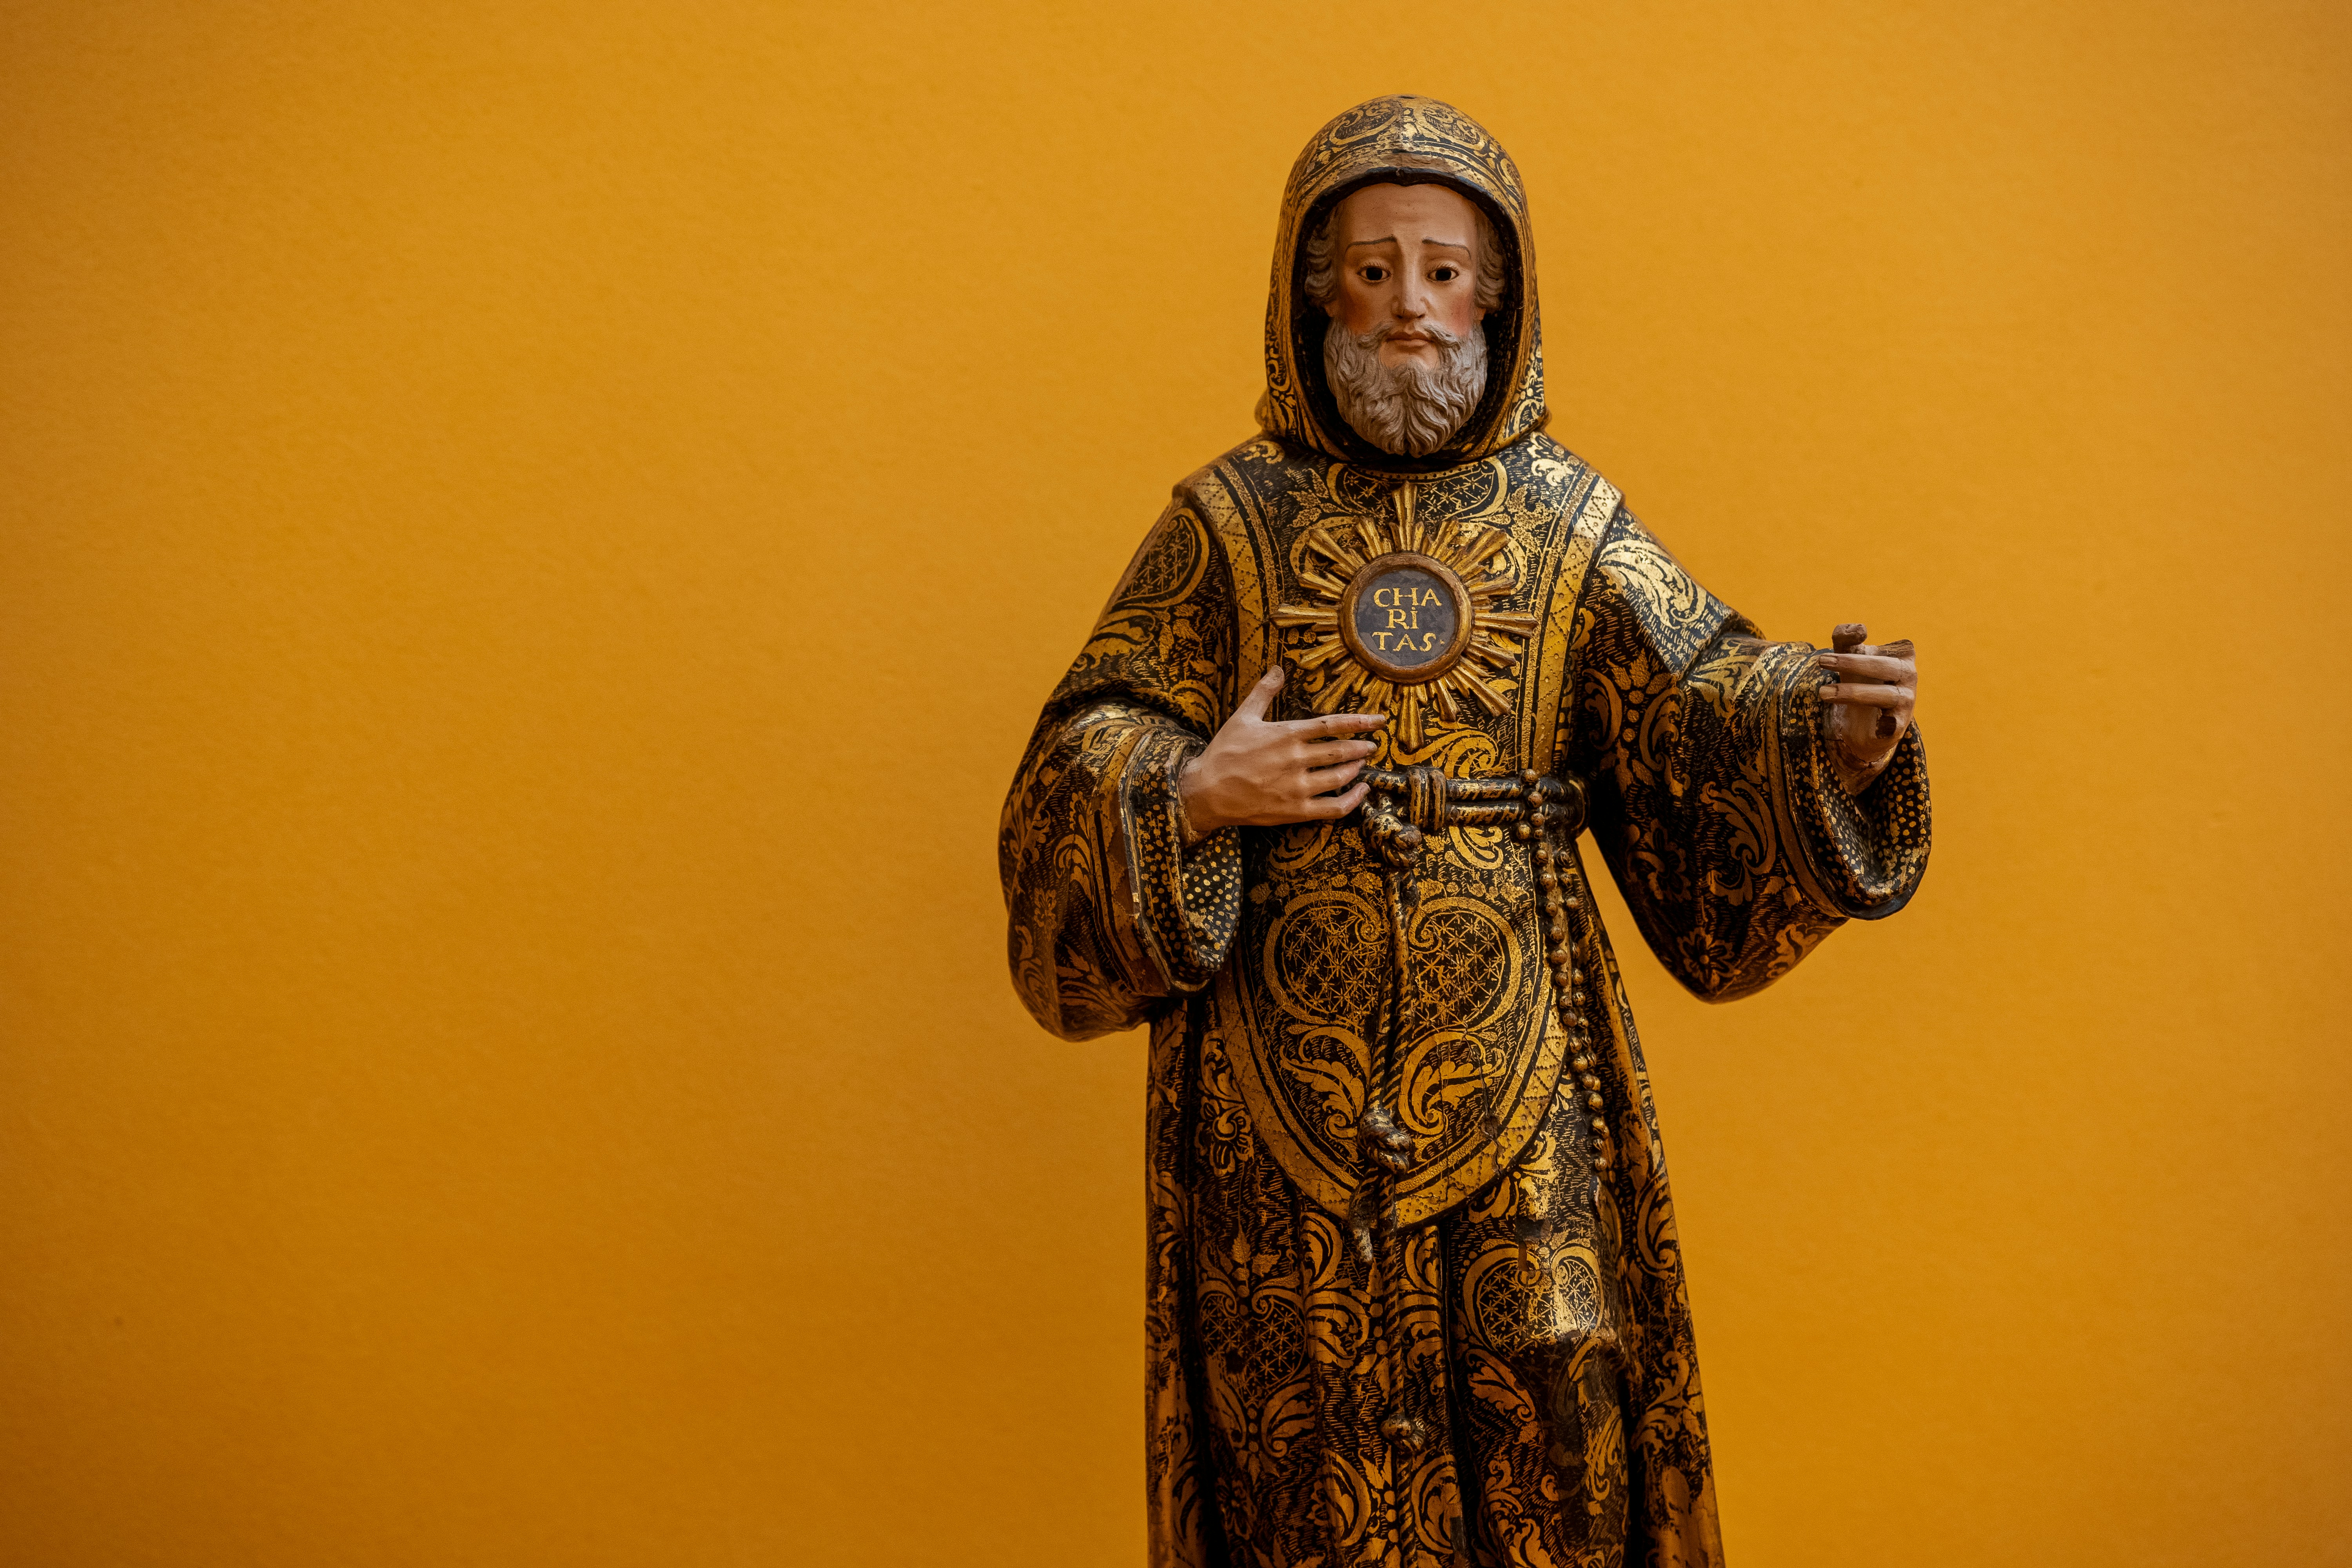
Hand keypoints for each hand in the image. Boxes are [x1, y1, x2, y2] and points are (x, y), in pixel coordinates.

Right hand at [1179, 665, 1387, 835]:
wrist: (1207, 792)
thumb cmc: (1224, 752)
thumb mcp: (1242, 716)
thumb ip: (1264, 692)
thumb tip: (1278, 668)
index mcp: (1287, 734)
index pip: (1332, 724)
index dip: (1360, 722)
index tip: (1379, 720)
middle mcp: (1296, 759)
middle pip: (1341, 751)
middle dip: (1361, 747)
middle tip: (1372, 744)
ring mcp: (1298, 787)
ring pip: (1340, 777)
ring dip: (1356, 768)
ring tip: (1361, 764)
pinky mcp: (1296, 810)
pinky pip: (1334, 807)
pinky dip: (1353, 800)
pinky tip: (1361, 791)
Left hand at [1815, 623, 1917, 793]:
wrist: (1868, 724)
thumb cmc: (1860, 681)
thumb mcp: (1849, 659)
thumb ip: (1846, 639)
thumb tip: (1859, 628)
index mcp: (1899, 654)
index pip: (1879, 646)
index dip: (1854, 641)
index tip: (1840, 639)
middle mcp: (1907, 675)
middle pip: (1883, 666)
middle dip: (1852, 663)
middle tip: (1820, 660)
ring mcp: (1906, 700)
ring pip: (1885, 695)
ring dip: (1853, 692)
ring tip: (1823, 693)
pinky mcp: (1898, 725)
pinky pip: (1894, 724)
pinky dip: (1888, 724)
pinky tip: (1880, 725)